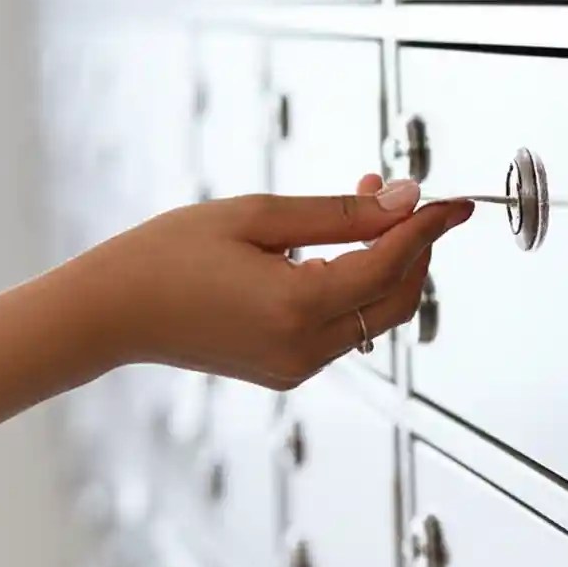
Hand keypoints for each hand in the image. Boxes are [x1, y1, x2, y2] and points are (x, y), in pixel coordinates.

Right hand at [67, 177, 472, 389]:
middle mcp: (305, 349)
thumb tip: (402, 201)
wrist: (113, 312)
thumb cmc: (168, 256)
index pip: (391, 264)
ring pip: (374, 315)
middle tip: (398, 195)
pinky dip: (354, 288)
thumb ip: (338, 213)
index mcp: (298, 308)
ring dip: (383, 264)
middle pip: (396, 299)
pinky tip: (335, 249)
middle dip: (411, 247)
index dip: (428, 227)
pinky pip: (344, 328)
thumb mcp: (257, 215)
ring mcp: (297, 367)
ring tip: (361, 208)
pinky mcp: (287, 370)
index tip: (454, 201)